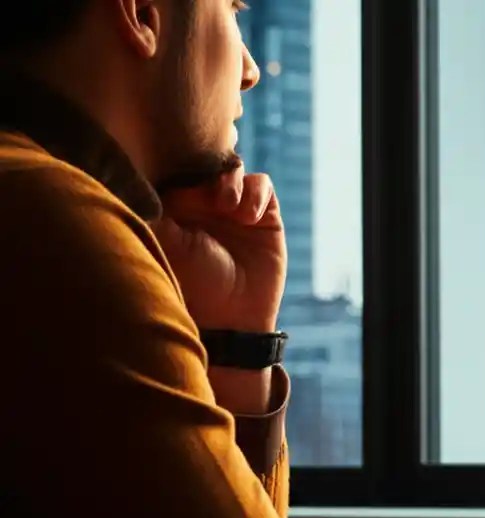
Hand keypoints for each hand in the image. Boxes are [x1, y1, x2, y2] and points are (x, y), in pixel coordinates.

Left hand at [153, 166, 286, 333]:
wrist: (232, 316)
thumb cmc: (189, 281)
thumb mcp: (163, 237)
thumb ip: (154, 198)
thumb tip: (147, 163)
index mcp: (174, 206)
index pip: (177, 166)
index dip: (180, 162)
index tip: (181, 180)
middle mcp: (204, 204)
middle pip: (208, 160)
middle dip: (209, 169)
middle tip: (208, 193)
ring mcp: (235, 208)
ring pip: (235, 168)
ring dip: (231, 181)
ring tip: (228, 207)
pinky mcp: (265, 216)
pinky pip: (262, 184)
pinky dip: (256, 193)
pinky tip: (248, 216)